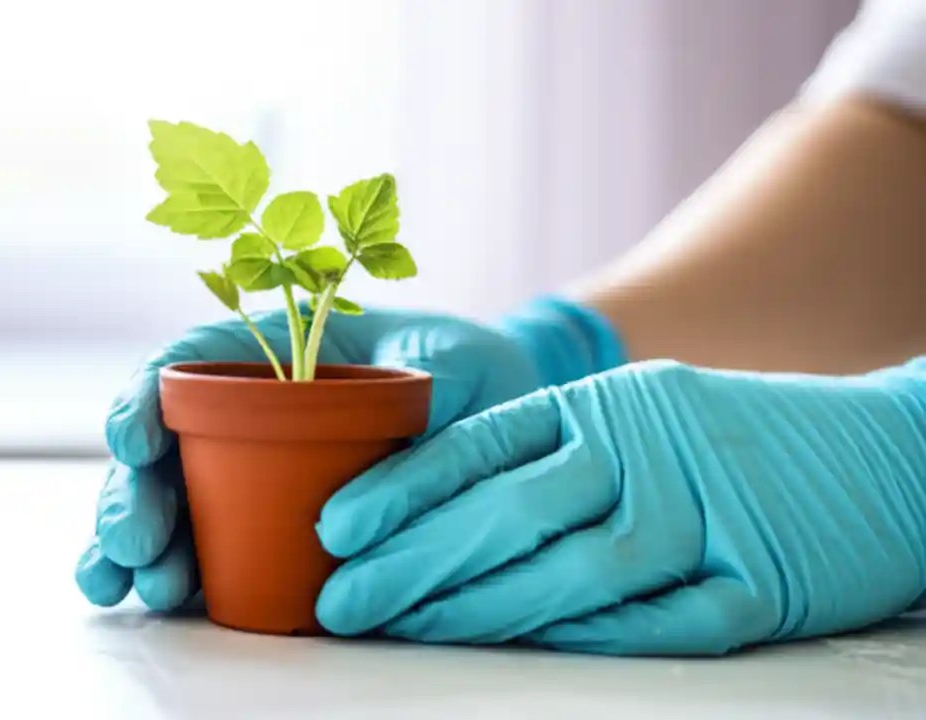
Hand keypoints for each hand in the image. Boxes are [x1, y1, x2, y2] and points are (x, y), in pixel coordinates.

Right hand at [75, 299, 624, 610]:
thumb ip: (407, 396)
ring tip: (146, 587)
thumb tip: (379, 464)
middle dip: (134, 496)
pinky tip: (156, 601)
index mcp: (267, 348)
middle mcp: (241, 410)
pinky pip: (207, 547)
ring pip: (171, 503)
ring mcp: (246, 469)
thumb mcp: (439, 366)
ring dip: (144, 548)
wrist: (486, 407)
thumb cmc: (457, 369)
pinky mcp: (263, 524)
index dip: (143, 400)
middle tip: (137, 545)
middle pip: (160, 447)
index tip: (136, 441)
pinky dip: (177, 573)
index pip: (183, 366)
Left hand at [315, 359, 925, 654]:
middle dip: (411, 558)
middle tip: (340, 599)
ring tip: (400, 629)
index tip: (336, 528)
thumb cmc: (733, 440)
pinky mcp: (757, 579)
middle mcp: (644, 449)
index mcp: (605, 406)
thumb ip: (548, 454)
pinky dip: (585, 638)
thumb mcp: (637, 415)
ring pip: (568, 569)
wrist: (886, 452)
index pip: (482, 445)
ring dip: (475, 606)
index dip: (401, 488)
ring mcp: (702, 514)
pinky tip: (520, 650)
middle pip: (508, 509)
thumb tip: (430, 513)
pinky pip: (655, 623)